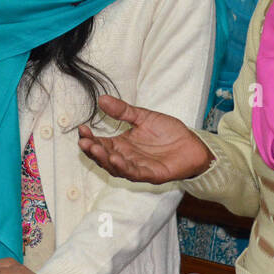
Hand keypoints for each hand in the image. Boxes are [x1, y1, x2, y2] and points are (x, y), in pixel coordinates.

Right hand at [77, 94, 212, 183]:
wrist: (192, 143)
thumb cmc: (168, 132)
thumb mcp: (143, 117)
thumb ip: (123, 111)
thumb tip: (102, 99)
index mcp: (122, 145)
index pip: (100, 143)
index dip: (89, 138)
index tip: (82, 128)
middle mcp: (126, 158)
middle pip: (103, 158)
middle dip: (92, 150)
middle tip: (84, 141)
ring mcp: (137, 168)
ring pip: (116, 168)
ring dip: (104, 159)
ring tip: (95, 149)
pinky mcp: (151, 174)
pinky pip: (134, 173)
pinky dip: (124, 167)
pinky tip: (116, 159)